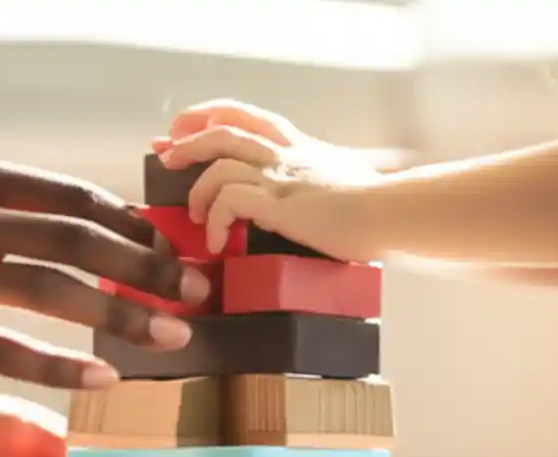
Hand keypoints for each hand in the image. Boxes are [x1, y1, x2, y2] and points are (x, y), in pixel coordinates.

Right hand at [0, 151, 211, 389]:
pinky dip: (59, 365)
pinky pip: (3, 348)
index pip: (72, 195)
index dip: (131, 225)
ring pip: (53, 290)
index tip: (171, 249)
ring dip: (122, 313)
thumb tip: (63, 221)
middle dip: (149, 267)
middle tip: (198, 292)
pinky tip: (101, 380)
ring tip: (172, 336)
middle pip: (78, 238)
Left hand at [150, 99, 380, 259]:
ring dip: (198, 190)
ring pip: (218, 166)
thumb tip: (318, 188)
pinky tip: (218, 241)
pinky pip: (230, 202)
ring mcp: (280, 177)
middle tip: (166, 158)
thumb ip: (320, 173)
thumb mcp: (342, 174)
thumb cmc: (376, 203)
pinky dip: (216, 221)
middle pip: (221, 129)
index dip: (207, 115)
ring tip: (197, 215)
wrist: (391, 212)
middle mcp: (284, 154)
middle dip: (186, 141)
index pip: (244, 114)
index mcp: (297, 144)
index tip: (182, 128)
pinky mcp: (279, 205)